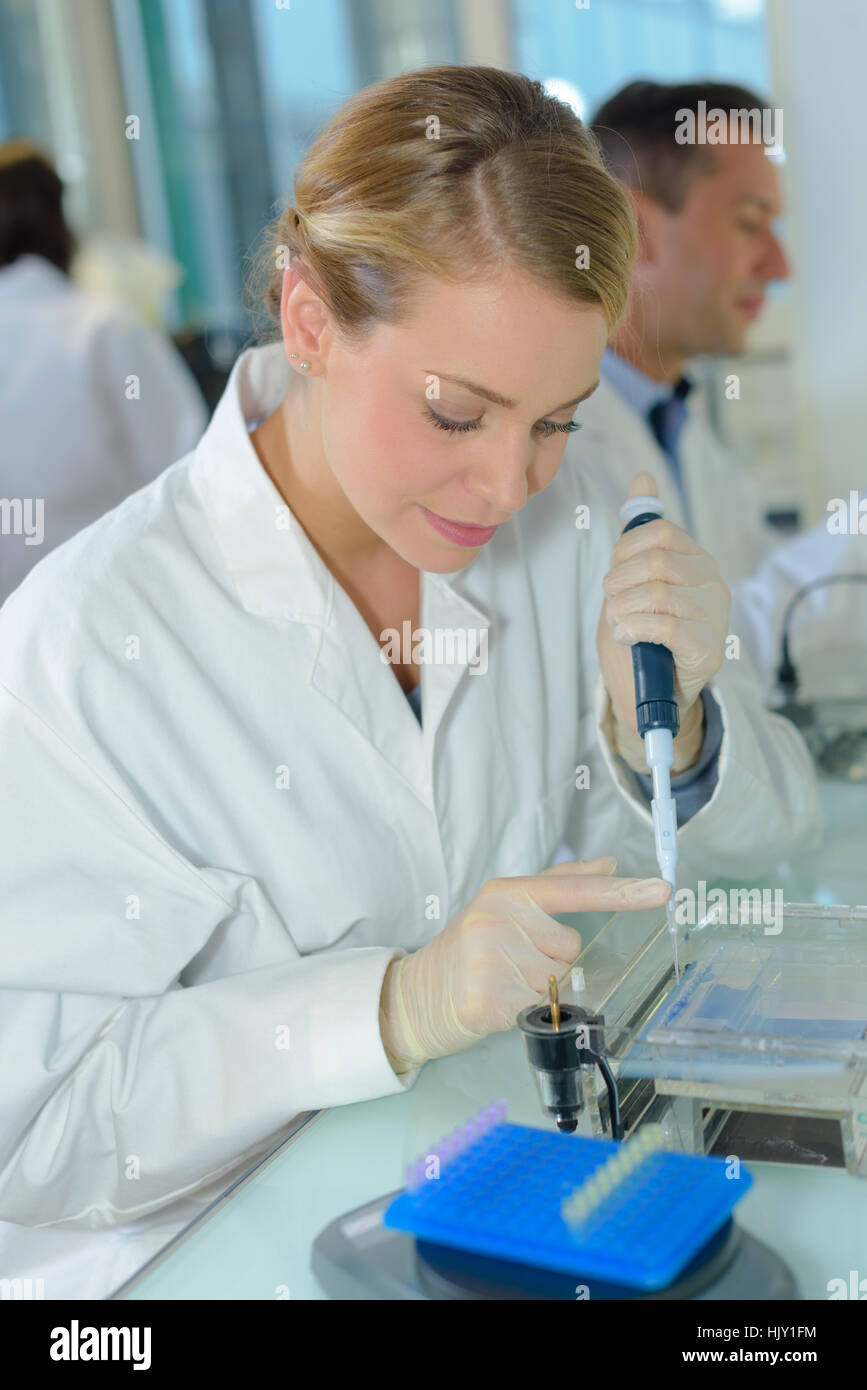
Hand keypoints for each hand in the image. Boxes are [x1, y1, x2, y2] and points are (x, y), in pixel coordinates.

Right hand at [379, 856, 670, 1071]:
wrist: (414, 996)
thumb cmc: (468, 949)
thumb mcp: (504, 905)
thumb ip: (560, 884)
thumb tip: (610, 863)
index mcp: (507, 892)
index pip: (574, 890)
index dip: (621, 891)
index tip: (661, 890)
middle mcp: (499, 919)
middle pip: (569, 947)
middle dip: (550, 961)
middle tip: (511, 963)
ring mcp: (491, 959)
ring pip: (557, 981)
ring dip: (538, 990)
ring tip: (502, 983)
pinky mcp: (489, 999)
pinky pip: (540, 1010)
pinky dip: (527, 1014)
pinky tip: (499, 1005)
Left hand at [596, 471, 729, 772]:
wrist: (646, 695)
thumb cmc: (639, 635)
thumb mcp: (631, 578)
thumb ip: (640, 531)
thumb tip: (643, 476)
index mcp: (697, 560)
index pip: (658, 533)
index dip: (623, 553)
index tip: (614, 578)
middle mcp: (714, 583)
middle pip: (655, 561)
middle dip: (618, 584)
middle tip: (613, 607)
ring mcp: (716, 616)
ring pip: (657, 593)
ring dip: (622, 611)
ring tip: (620, 625)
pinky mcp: (709, 648)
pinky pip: (665, 624)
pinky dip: (634, 629)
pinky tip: (628, 638)